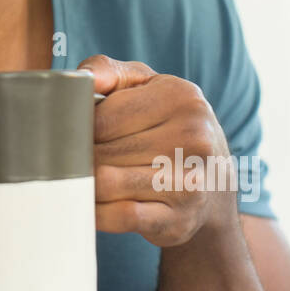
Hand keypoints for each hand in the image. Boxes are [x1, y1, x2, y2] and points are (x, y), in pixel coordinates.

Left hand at [78, 54, 237, 246]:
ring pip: (106, 183)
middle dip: (81, 158)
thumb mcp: (145, 85)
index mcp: (181, 97)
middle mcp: (193, 138)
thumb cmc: (168, 124)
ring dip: (86, 184)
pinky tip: (93, 204)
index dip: (79, 128)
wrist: (214, 181)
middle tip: (75, 159)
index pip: (103, 117)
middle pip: (102, 151)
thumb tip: (79, 78)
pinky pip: (120, 216)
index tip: (75, 133)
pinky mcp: (179, 220)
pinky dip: (98, 213)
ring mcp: (190, 183)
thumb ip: (108, 71)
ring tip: (83, 179)